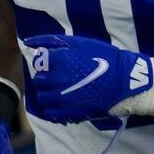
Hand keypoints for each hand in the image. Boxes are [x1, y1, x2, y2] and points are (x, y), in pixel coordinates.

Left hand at [23, 34, 153, 123]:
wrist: (125, 81)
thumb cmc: (105, 57)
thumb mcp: (80, 42)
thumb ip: (52, 41)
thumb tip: (28, 42)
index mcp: (60, 61)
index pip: (39, 62)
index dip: (47, 62)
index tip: (56, 63)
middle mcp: (58, 80)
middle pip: (38, 80)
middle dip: (46, 77)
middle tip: (59, 76)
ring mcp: (63, 98)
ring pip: (42, 97)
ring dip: (47, 93)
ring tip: (60, 90)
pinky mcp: (69, 113)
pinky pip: (49, 113)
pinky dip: (52, 108)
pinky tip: (61, 102)